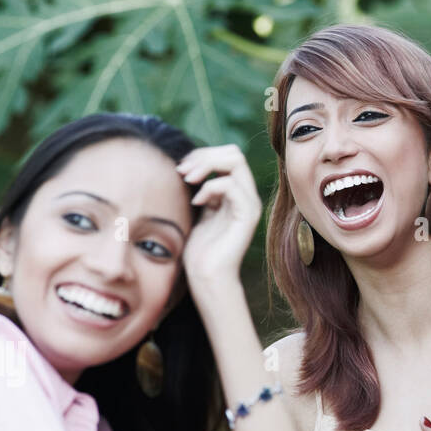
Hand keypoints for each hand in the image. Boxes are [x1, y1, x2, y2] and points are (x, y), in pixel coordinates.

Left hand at [176, 145, 262, 288]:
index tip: (180, 168)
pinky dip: (209, 188)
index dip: (203, 154)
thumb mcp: (198, 211)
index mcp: (236, 192)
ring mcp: (249, 204)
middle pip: (234, 153)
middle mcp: (247, 194)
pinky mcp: (247, 215)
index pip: (227, 155)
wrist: (207, 277)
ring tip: (188, 180)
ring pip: (236, 162)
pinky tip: (196, 202)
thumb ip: (201, 189)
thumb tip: (188, 165)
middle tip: (183, 172)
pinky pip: (231, 185)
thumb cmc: (198, 249)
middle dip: (205, 156)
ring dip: (206, 165)